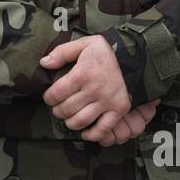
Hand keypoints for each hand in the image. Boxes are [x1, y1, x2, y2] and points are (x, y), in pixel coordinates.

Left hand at [39, 36, 159, 144]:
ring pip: (80, 121)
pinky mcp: (118, 110)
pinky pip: (102, 129)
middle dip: (57, 111)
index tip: (50, 97)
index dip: (48, 98)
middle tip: (59, 108)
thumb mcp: (84, 44)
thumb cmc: (106, 52)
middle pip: (65, 110)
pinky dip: (91, 135)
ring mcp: (107, 102)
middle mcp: (93, 90)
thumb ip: (62, 52)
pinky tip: (85, 132)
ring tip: (69, 118)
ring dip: (70, 123)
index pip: (55, 94)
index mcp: (82, 74)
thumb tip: (44, 63)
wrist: (135, 58)